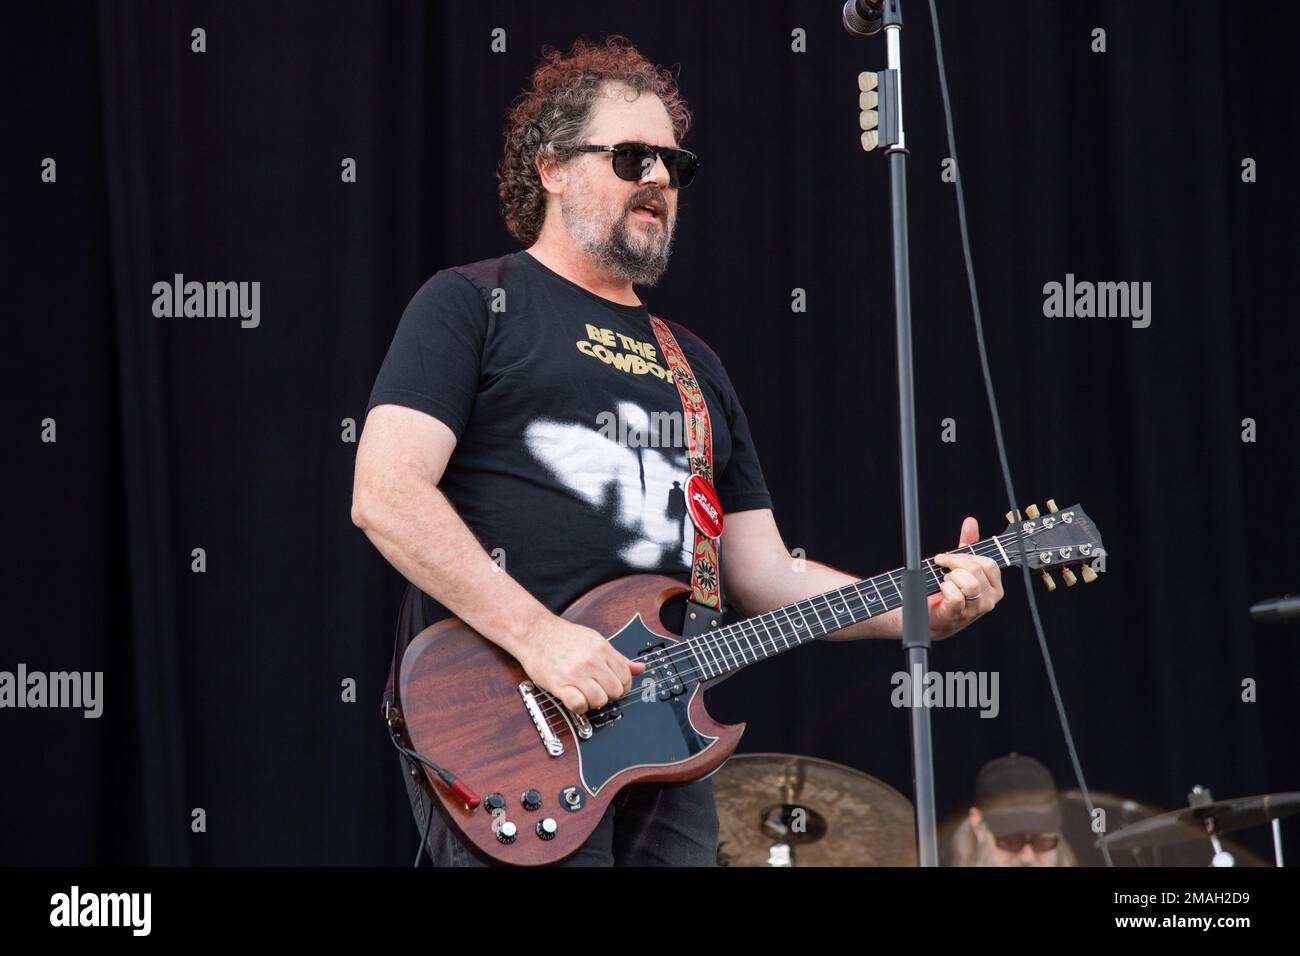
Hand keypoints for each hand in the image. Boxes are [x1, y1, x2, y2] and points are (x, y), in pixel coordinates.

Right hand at [515, 614, 647, 713]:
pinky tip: (574, 699)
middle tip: (599, 691)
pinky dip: (579, 707)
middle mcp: (592, 661)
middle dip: (610, 695)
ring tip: (586, 695)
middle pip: (616, 690)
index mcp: (602, 649)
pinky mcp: (560, 684)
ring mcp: (576, 673)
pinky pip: (579, 705)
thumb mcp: (595, 640)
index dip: (622, 685)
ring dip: (594, 702)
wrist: (534, 632)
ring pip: (600, 700)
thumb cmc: (563, 637)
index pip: (626, 676)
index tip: (613, 686)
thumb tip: (640, 668)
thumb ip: (617, 657)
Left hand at [928, 516, 1003, 639]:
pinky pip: (955, 596)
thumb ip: (967, 544)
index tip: (949, 557)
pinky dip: (945, 589)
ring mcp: (976, 609)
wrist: (931, 617)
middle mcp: (989, 599)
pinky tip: (942, 590)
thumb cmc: (948, 592)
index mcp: (994, 586)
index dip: (965, 557)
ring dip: (951, 577)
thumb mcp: (960, 566)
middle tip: (942, 565)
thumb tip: (970, 523)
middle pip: (977, 570)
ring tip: (945, 580)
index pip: (988, 563)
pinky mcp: (960, 615)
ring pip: (969, 583)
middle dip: (954, 563)